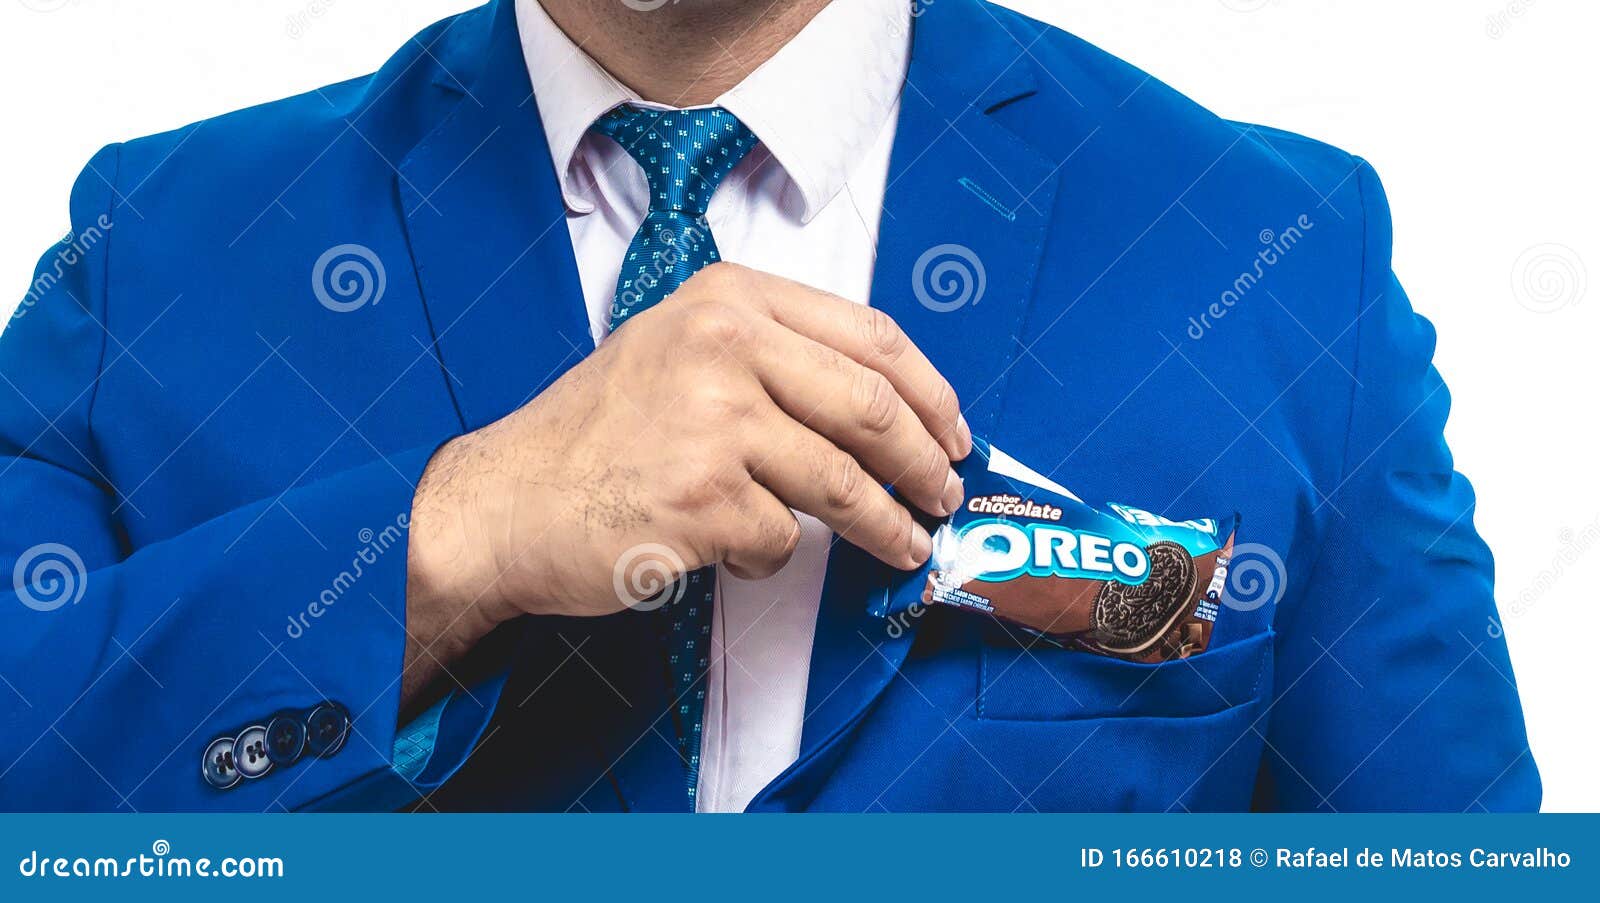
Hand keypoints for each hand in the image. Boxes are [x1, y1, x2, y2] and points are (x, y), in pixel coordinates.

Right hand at [401, 263, 969, 696]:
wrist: (507, 500)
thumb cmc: (595, 434)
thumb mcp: (677, 349)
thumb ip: (769, 354)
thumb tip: (883, 408)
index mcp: (728, 298)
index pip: (870, 336)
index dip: (930, 393)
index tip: (953, 432)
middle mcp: (724, 345)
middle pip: (873, 409)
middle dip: (926, 464)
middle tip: (945, 495)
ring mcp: (714, 422)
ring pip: (844, 484)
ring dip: (888, 525)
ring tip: (906, 544)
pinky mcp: (704, 499)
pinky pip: (781, 539)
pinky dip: (773, 556)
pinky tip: (741, 552)